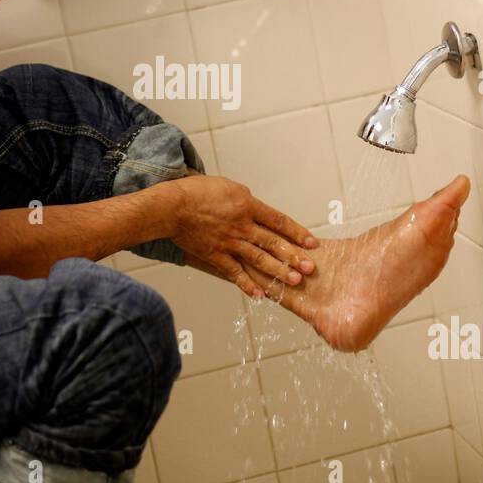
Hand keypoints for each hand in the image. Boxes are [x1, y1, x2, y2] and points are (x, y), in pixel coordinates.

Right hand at [166, 175, 318, 300]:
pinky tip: (261, 295)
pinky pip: (235, 273)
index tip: (311, 242)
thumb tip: (255, 209)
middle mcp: (242, 226)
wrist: (171, 207)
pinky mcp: (216, 256)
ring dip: (278, 271)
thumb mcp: (227, 187)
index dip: (297, 232)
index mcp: (248, 206)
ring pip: (259, 259)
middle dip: (294, 256)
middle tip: (310, 267)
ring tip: (294, 281)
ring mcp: (230, 243)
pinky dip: (248, 285)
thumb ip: (245, 200)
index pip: (279, 221)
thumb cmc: (195, 192)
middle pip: (274, 243)